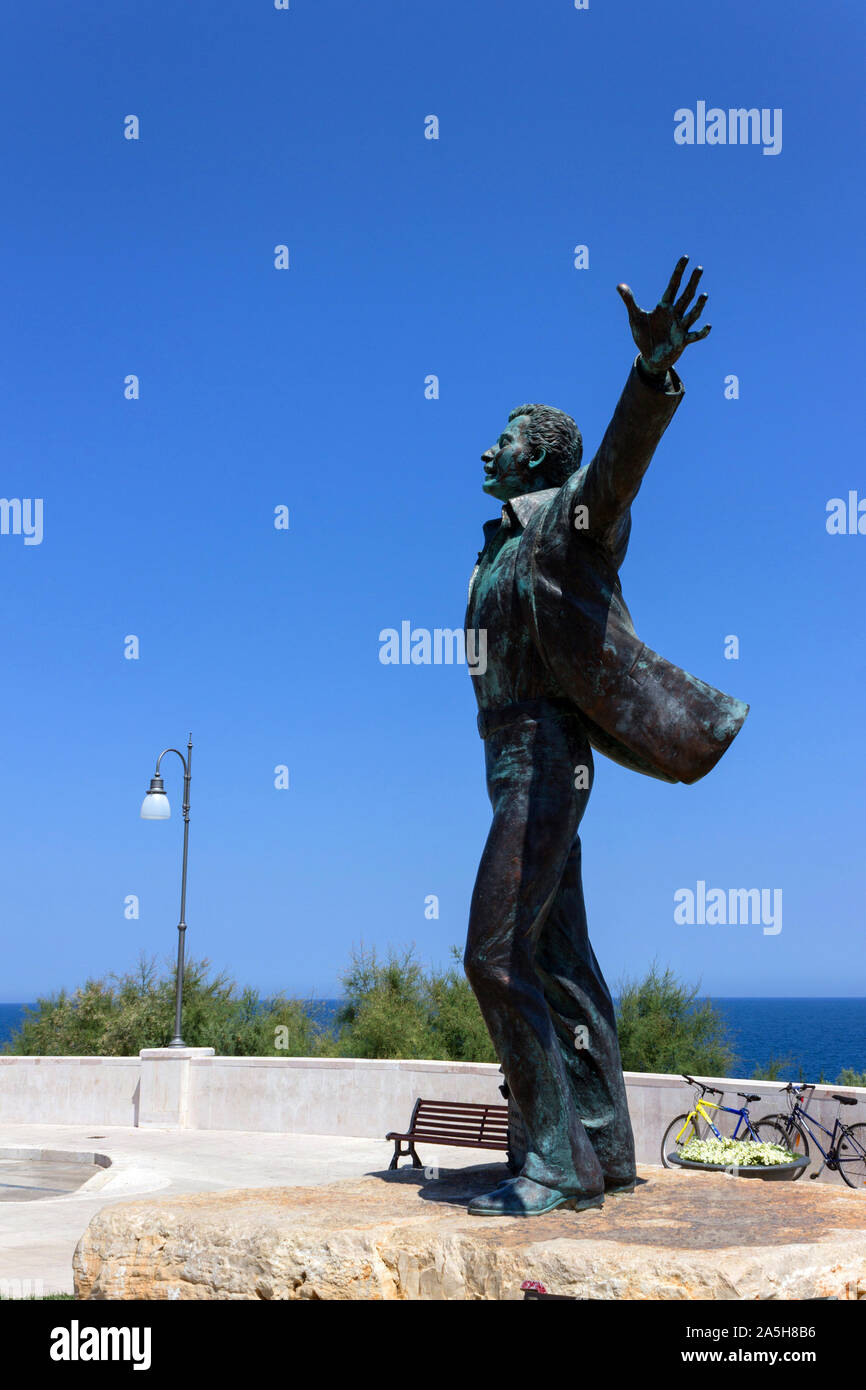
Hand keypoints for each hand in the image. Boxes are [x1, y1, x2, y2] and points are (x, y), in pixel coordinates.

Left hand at [616, 255, 710, 374]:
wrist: (650, 357)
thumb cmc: (645, 336)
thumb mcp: (635, 317)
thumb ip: (629, 301)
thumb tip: (619, 285)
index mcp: (664, 306)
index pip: (673, 285)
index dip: (678, 272)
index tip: (685, 258)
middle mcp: (675, 314)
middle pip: (686, 295)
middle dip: (692, 282)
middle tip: (699, 268)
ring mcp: (680, 327)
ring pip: (692, 314)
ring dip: (698, 305)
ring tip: (704, 295)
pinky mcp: (683, 341)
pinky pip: (694, 336)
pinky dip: (701, 332)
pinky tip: (708, 326)